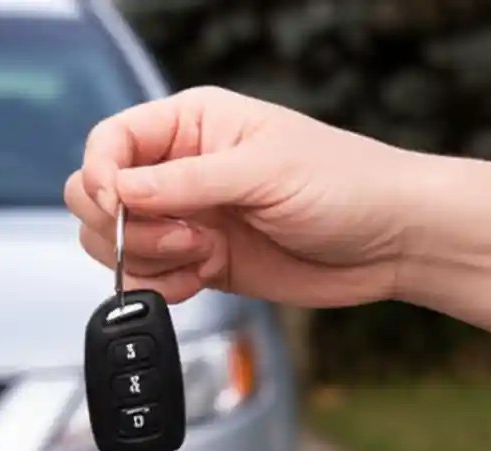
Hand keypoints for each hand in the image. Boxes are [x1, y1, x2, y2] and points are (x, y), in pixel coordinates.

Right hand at [66, 86, 423, 306]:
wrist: (393, 243)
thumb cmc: (347, 184)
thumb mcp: (264, 172)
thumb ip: (185, 183)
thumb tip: (119, 189)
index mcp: (192, 124)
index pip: (110, 141)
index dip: (99, 173)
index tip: (115, 203)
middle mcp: (180, 169)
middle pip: (97, 195)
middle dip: (125, 225)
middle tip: (181, 236)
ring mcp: (185, 218)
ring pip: (114, 241)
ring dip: (145, 259)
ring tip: (199, 256)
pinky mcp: (196, 261)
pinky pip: (146, 277)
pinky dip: (160, 286)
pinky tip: (200, 278)